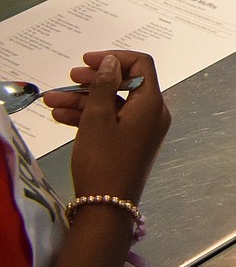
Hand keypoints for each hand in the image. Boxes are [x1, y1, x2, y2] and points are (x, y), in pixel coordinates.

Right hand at [41, 51, 169, 203]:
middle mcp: (152, 113)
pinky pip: (110, 121)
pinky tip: (60, 116)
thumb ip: (103, 86)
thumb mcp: (97, 119)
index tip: (87, 60)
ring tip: (51, 100)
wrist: (106, 208)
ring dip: (83, 99)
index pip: (141, 65)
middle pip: (124, 84)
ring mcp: (141, 130)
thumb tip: (112, 62)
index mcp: (152, 103)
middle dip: (93, 80)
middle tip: (69, 78)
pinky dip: (88, 117)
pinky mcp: (128, 143)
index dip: (114, 58)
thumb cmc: (103, 160)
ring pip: (111, 105)